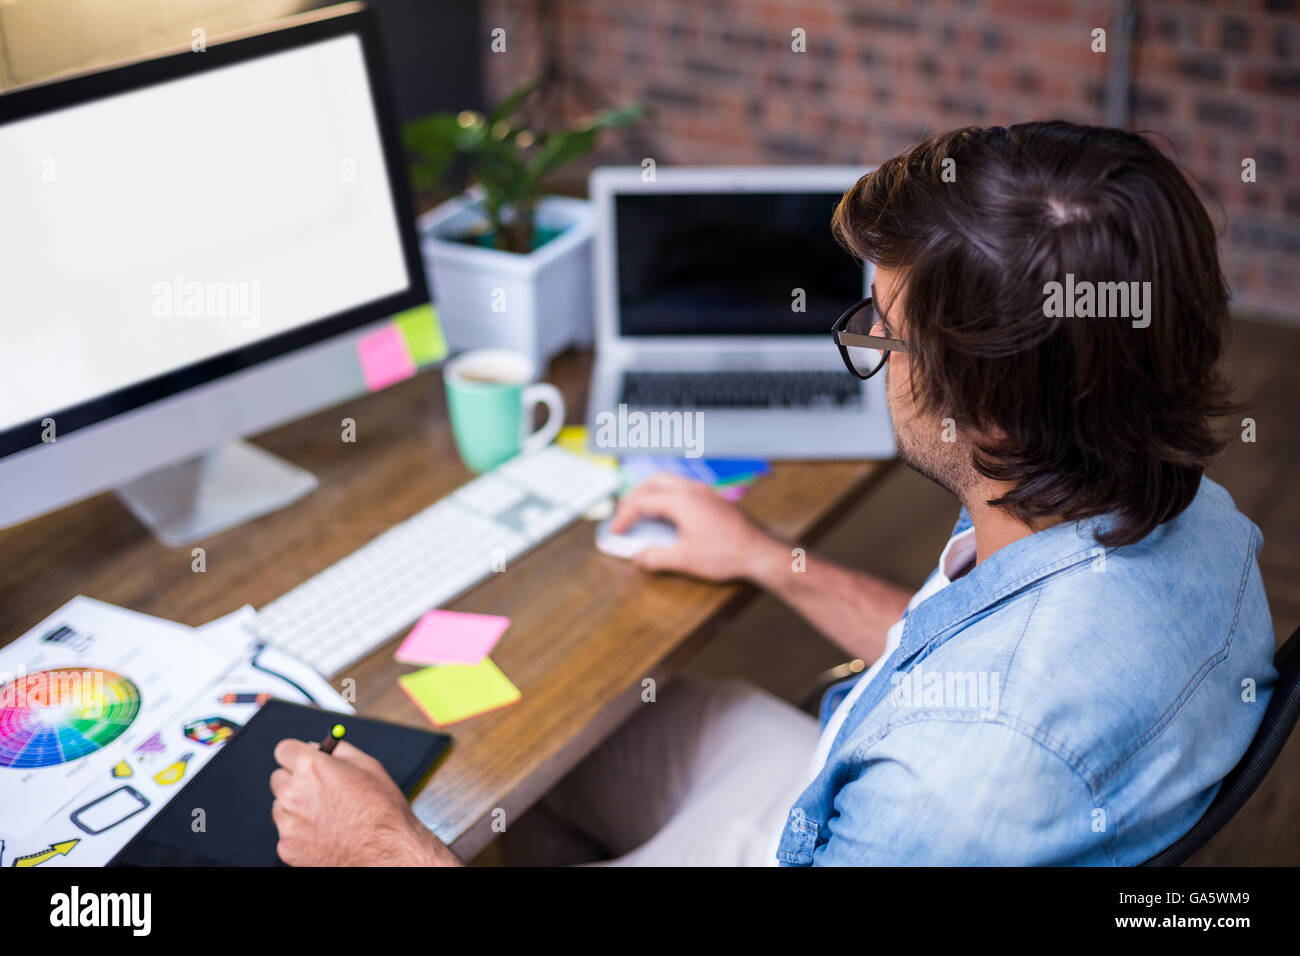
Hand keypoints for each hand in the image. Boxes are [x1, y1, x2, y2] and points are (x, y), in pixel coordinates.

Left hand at [271, 738, 459, 866]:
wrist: (387, 852)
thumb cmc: (382, 811)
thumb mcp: (368, 767)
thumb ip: (338, 751)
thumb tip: (320, 747)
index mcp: (312, 768)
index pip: (284, 750)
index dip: (296, 754)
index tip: (301, 760)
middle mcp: (294, 793)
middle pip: (278, 778)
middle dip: (295, 780)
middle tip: (318, 789)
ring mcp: (288, 823)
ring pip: (281, 806)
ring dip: (296, 807)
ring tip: (327, 815)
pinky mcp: (287, 847)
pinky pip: (286, 832)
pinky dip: (300, 832)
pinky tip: (325, 833)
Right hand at [608, 472, 782, 581]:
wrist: (761, 552)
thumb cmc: (727, 554)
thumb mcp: (684, 560)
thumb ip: (655, 557)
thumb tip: (638, 557)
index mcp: (680, 500)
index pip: (641, 501)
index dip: (623, 516)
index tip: (615, 531)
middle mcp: (692, 490)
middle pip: (652, 481)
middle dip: (634, 496)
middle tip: (624, 516)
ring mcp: (705, 492)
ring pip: (669, 481)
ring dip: (651, 494)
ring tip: (643, 514)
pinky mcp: (714, 500)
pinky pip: (683, 488)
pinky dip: (667, 497)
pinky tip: (669, 516)